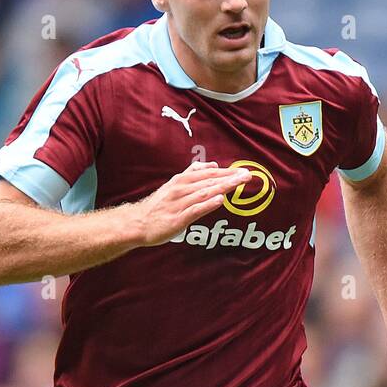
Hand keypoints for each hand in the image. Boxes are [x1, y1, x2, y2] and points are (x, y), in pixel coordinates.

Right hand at [130, 161, 251, 246]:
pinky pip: (195, 210)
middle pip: (209, 182)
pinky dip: (208, 204)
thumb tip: (212, 165)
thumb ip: (192, 174)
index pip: (208, 174)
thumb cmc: (158, 205)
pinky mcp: (178, 219)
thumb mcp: (174, 185)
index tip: (243, 171)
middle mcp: (181, 189)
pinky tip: (220, 200)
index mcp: (182, 180)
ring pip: (205, 193)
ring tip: (239, 184)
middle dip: (229, 178)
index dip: (226, 172)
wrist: (138, 222)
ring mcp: (179, 203)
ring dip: (223, 187)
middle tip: (248, 176)